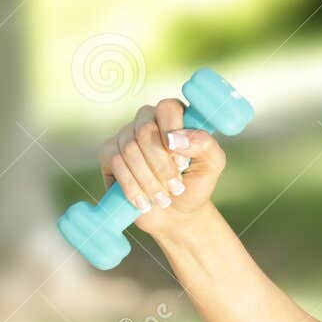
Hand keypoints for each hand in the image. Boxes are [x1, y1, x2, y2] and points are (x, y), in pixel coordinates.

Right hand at [98, 98, 227, 236]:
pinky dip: (133, 187)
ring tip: (164, 199)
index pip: (168, 108)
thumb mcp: (212, 165)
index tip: (182, 163)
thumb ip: (205, 145)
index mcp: (174, 116)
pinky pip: (115, 163)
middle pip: (146, 131)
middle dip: (162, 165)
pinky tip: (145, 202)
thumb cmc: (195, 184)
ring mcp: (125, 136)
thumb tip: (177, 138)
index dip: (172, 132)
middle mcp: (147, 120)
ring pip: (130, 149)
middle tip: (177, 188)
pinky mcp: (109, 155)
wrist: (176, 214)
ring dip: (149, 180)